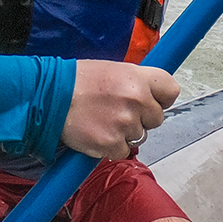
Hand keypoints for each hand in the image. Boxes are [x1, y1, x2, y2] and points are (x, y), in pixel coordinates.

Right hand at [62, 60, 178, 158]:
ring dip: (126, 133)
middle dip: (142, 118)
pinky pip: (123, 151)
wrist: (51, 97)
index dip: (162, 99)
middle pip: (157, 118)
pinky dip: (112, 147)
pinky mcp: (112, 143)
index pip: (172, 91)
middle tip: (120, 112)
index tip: (154, 101)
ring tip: (104, 120)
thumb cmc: (78, 81)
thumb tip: (151, 94)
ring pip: (140, 136)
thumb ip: (137, 82)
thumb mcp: (115, 69)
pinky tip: (98, 133)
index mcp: (139, 77)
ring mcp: (125, 123)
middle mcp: (137, 99)